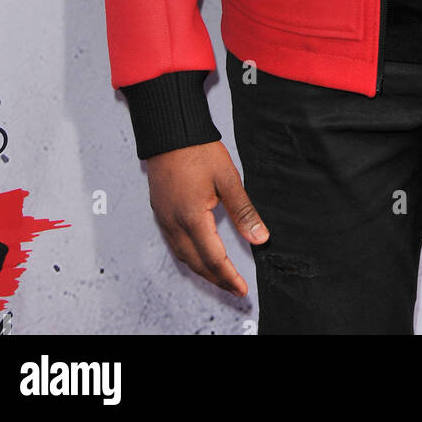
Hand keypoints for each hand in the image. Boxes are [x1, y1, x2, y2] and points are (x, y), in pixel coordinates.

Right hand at [146, 140, 268, 295]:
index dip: (229, 276)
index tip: (242, 288)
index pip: (213, 258)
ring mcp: (164, 219)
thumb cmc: (197, 151)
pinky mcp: (160, 212)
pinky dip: (189, 257)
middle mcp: (174, 224)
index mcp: (192, 218)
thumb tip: (260, 238)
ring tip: (220, 277)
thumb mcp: (228, 179)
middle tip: (234, 288)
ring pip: (183, 257)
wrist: (169, 132)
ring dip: (202, 271)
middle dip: (216, 280)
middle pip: (196, 264)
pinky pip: (174, 245)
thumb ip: (244, 211)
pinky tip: (199, 255)